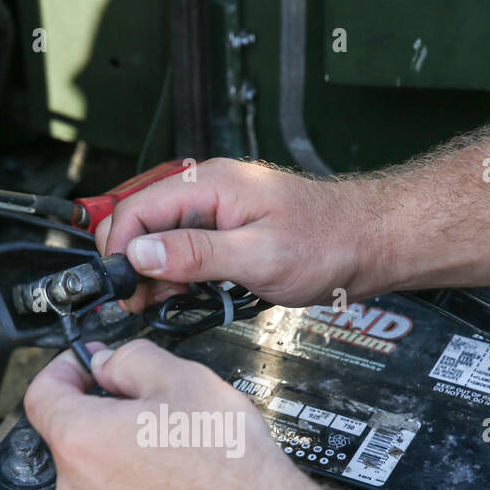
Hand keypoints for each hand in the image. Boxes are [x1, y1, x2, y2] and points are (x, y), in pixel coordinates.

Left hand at [24, 339, 297, 489]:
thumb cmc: (230, 465)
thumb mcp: (186, 380)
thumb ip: (131, 361)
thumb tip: (108, 364)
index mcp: (82, 439)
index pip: (43, 394)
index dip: (64, 372)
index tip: (84, 369)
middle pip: (71, 444)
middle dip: (101, 424)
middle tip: (151, 419)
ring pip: (88, 489)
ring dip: (113, 472)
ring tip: (170, 466)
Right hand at [94, 157, 388, 314]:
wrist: (369, 243)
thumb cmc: (327, 244)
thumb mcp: (257, 256)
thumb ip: (196, 253)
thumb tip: (142, 254)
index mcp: (209, 185)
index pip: (136, 210)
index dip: (120, 252)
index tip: (124, 290)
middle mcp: (207, 190)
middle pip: (142, 223)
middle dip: (134, 266)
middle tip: (143, 303)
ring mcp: (217, 208)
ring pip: (161, 238)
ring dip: (157, 273)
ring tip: (171, 301)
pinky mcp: (228, 228)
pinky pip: (186, 247)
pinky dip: (180, 273)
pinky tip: (191, 293)